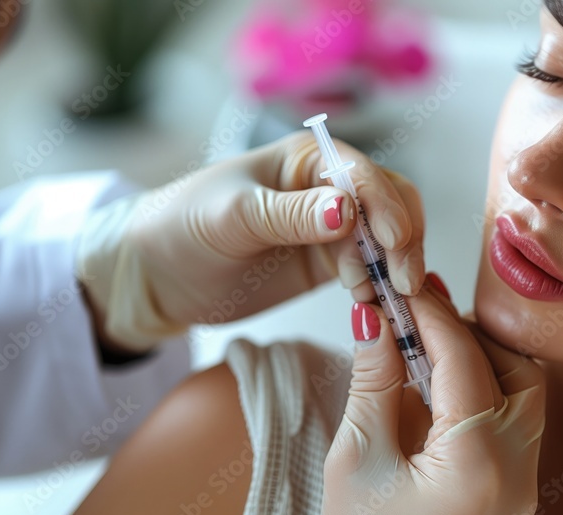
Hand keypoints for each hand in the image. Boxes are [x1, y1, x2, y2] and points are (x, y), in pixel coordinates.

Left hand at [76, 132, 425, 352]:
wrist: (158, 276)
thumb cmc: (183, 226)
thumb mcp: (232, 216)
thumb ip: (289, 214)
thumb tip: (346, 210)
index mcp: (307, 159)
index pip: (363, 175)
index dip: (385, 206)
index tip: (392, 242)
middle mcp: (328, 189)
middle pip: (391, 205)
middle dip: (403, 241)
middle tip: (403, 283)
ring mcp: (333, 230)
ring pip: (390, 241)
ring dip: (395, 268)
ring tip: (383, 300)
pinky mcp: (331, 266)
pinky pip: (372, 272)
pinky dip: (382, 289)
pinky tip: (376, 308)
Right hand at [319, 275, 546, 514]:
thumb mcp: (355, 461)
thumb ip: (374, 382)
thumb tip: (376, 320)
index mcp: (479, 461)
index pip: (464, 357)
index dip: (429, 315)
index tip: (401, 290)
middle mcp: (517, 471)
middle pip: (517, 369)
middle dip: (467, 335)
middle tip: (414, 319)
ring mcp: (522, 486)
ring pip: (524, 395)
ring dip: (480, 363)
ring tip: (422, 353)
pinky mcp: (514, 495)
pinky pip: (514, 426)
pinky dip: (483, 396)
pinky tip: (436, 392)